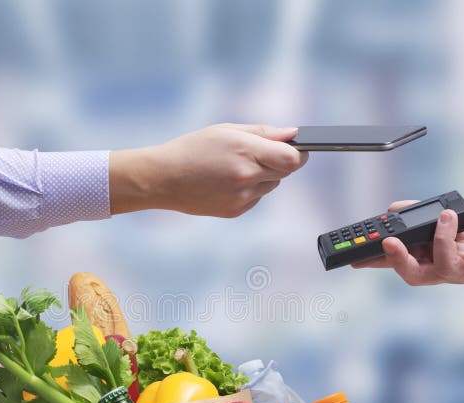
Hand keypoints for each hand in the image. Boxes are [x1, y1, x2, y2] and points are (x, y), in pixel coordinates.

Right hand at [109, 123, 307, 216]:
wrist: (164, 179)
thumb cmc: (193, 149)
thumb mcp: (227, 130)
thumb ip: (263, 132)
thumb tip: (292, 134)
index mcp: (246, 152)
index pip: (293, 158)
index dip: (299, 152)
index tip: (297, 148)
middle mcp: (247, 178)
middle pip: (285, 172)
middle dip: (279, 161)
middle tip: (259, 153)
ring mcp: (242, 198)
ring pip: (271, 186)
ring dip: (263, 176)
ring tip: (236, 167)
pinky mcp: (236, 211)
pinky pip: (256, 198)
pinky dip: (250, 189)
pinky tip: (228, 181)